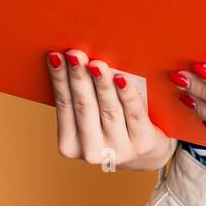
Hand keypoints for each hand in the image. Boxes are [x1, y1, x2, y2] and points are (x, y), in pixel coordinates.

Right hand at [49, 48, 175, 171]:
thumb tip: (73, 59)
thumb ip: (83, 96)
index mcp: (70, 145)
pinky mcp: (142, 144)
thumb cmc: (114, 125)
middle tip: (75, 54)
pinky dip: (127, 95)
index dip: (59, 79)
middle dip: (78, 77)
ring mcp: (118, 150)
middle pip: (84, 107)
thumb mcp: (93, 117)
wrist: (149, 152)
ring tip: (96, 63)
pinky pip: (134, 114)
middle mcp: (91, 151)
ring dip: (101, 83)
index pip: (63, 105)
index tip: (56, 56)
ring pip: (108, 109)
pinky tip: (122, 79)